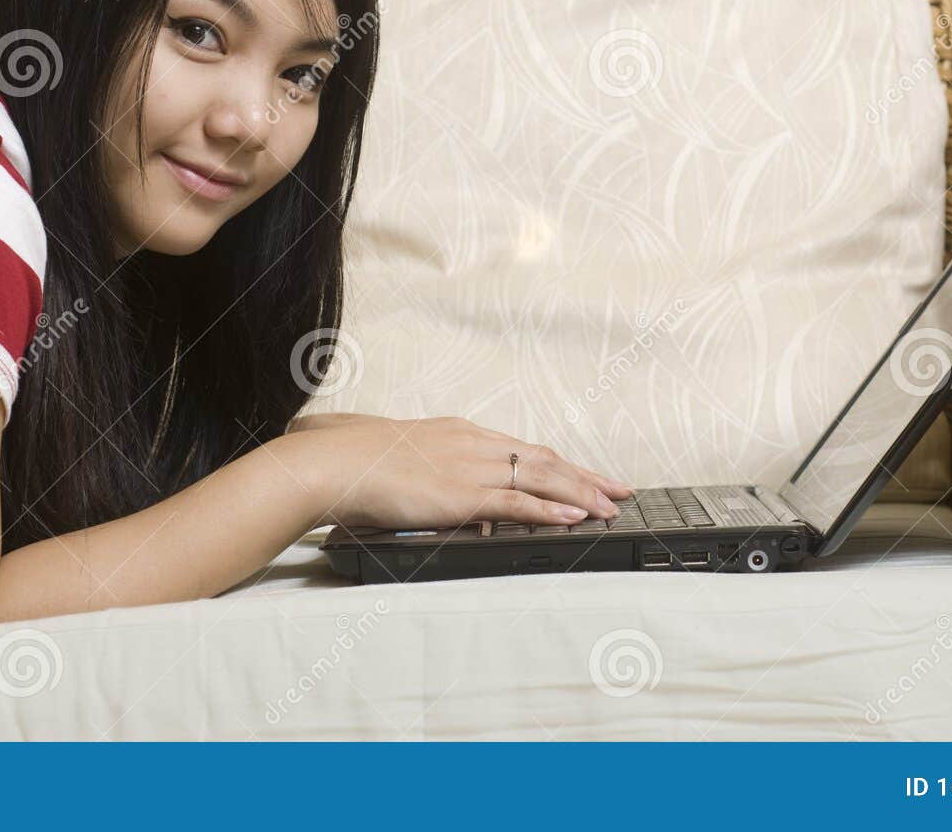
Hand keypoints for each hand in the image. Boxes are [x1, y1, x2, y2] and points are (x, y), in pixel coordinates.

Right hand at [286, 414, 633, 531]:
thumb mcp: (399, 460)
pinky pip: (518, 500)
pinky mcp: (462, 492)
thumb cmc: (354, 463)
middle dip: (585, 474)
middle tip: (618, 488)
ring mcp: (469, 466)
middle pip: (543, 457)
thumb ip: (424, 473)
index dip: (559, 462)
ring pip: (541, 476)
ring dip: (580, 492)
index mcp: (458, 433)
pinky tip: (575, 517)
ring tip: (610, 506)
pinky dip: (551, 509)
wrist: (333, 462)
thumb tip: (431, 490)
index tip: (585, 472)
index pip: (522, 447)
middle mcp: (472, 444)